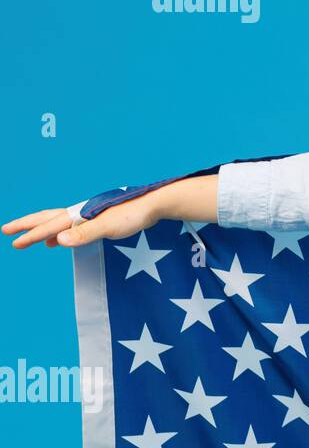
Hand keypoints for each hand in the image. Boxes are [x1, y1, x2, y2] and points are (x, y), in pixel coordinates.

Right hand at [3, 191, 164, 249]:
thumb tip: (57, 240)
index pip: (51, 226)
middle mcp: (81, 212)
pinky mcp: (99, 219)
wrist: (154, 204)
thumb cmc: (134, 215)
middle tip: (5, 230)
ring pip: (58, 222)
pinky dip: (60, 234)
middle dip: (27, 225)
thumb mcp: (109, 227)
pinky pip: (72, 227)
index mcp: (80, 214)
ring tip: (29, 240)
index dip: (31, 234)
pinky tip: (60, 241)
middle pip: (48, 218)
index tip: (14, 242)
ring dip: (41, 230)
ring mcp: (90, 215)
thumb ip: (84, 233)